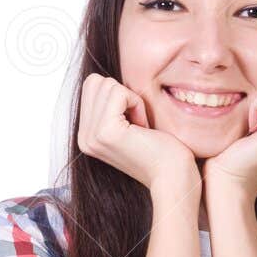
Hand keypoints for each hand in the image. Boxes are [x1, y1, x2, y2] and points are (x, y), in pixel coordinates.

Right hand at [77, 74, 198, 193]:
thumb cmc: (159, 150)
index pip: (91, 86)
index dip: (118, 96)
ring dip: (131, 100)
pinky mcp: (106, 131)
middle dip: (122, 94)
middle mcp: (84, 138)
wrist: (172, 176)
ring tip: (140, 128)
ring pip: (106, 84)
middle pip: (94, 82)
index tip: (133, 121)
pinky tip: (143, 127)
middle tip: (138, 123)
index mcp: (85, 136)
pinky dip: (136, 103)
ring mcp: (92, 136)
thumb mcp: (126, 124)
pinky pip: (119, 92)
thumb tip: (104, 80)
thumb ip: (109, 106)